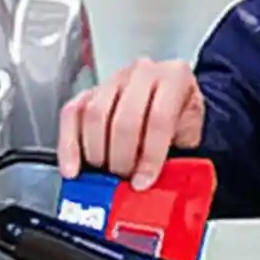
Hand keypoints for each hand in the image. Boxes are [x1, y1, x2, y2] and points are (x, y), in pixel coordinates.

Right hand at [57, 57, 204, 189]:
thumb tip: (164, 187)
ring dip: (97, 153)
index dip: (150, 155)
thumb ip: (180, 155)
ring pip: (95, 115)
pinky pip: (71, 114)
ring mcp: (113, 79)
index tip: (142, 182)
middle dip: (122, 158)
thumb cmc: (181, 118)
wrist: (172, 100)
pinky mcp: (89, 90)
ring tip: (105, 175)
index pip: (159, 118)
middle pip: (124, 119)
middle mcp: (142, 72)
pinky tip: (72, 170)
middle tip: (123, 180)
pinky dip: (68, 146)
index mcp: (174, 77)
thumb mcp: (191, 133)